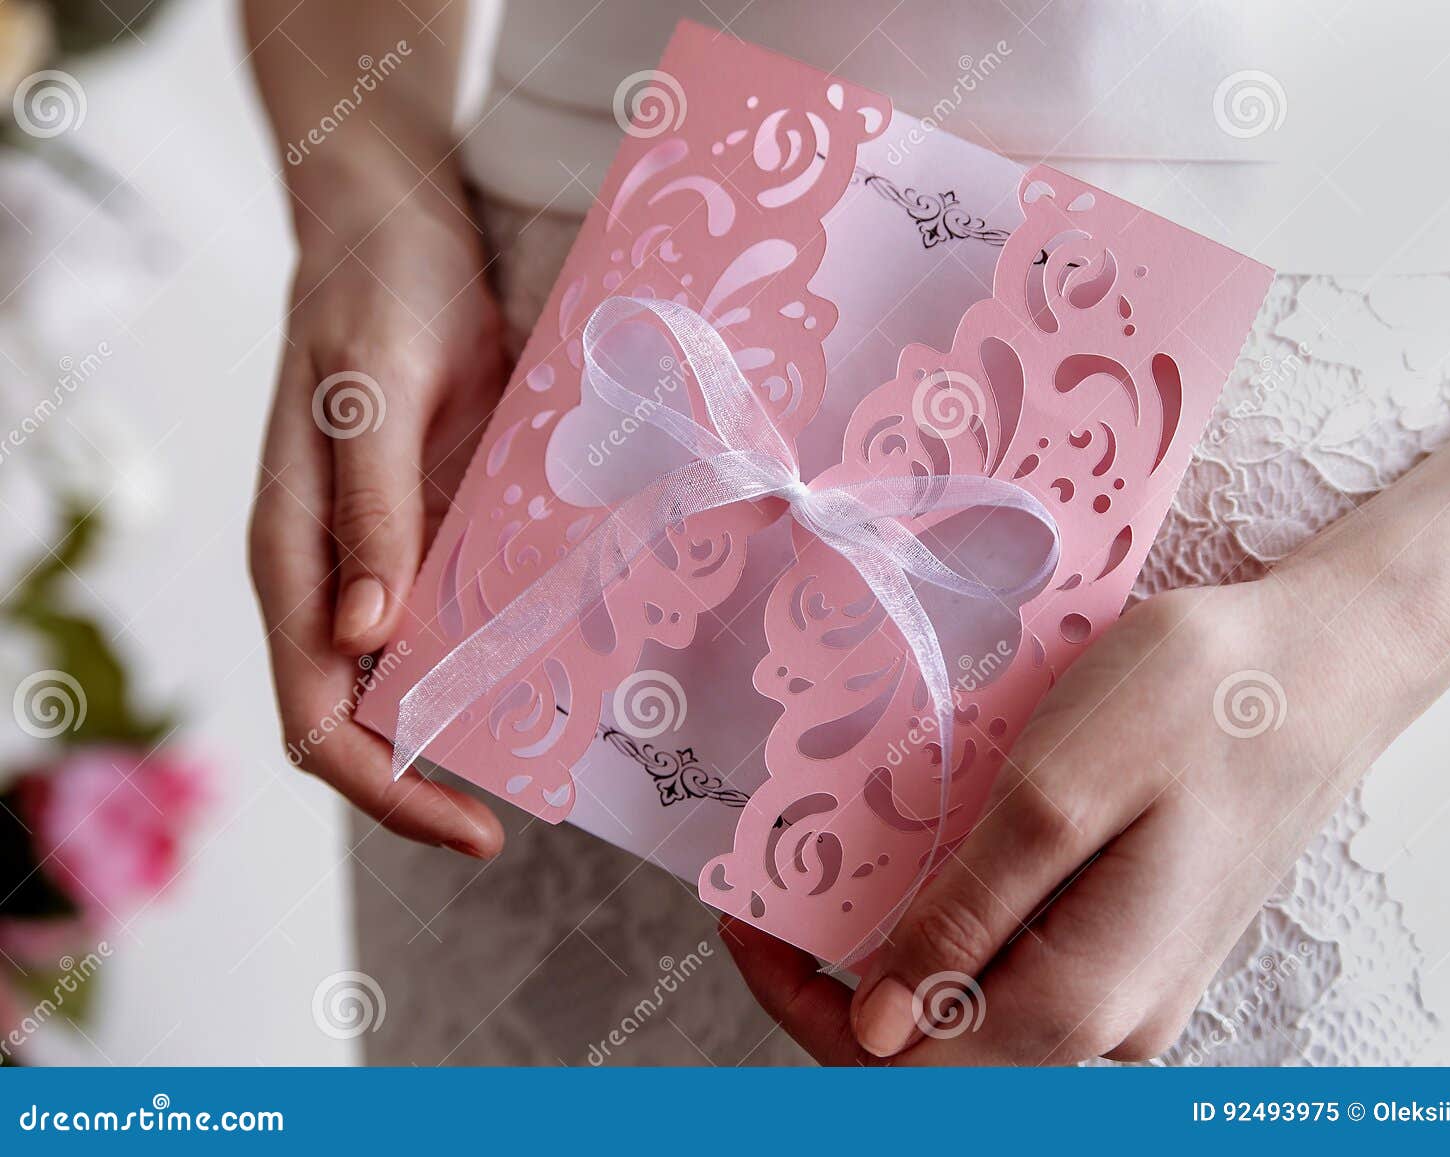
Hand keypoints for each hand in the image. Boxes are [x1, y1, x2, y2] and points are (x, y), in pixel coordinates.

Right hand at [248, 162, 508, 856]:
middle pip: (366, 718)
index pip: (319, 716)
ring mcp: (386, 556)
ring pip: (417, 677)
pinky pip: (461, 612)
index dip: (389, 788)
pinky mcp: (434, 525)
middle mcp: (334, 575)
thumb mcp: (375, 394)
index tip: (474, 828)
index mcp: (293, 557)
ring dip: (475, 722)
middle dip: (435, 778)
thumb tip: (365, 636)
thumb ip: (370, 509)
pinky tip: (565, 662)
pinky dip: (502, 650)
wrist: (396, 223)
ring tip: (562, 749)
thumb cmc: (371, 293)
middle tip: (532, 803)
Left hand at [720, 573, 1430, 1062]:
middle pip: (936, 1047)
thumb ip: (965, 925)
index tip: (747, 919)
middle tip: (788, 878)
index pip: (901, 1061)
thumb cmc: (1200, 706)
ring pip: (978, 1006)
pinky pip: (1025, 963)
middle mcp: (1109, 1023)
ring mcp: (1133, 987)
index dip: (803, 1003)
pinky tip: (941, 849)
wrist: (1329, 662)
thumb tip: (880, 1029)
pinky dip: (961, 923)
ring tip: (853, 854)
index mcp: (1080, 1000)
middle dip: (842, 977)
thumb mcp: (1056, 796)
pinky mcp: (1142, 941)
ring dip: (900, 948)